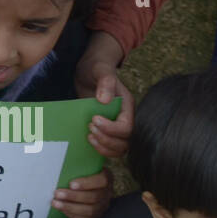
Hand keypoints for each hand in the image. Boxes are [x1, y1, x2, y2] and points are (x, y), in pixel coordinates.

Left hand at [51, 166, 110, 217]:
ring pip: (90, 210)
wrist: (87, 184)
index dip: (86, 184)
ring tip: (55, 203)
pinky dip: (73, 215)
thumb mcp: (84, 166)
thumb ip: (78, 165)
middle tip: (57, 194)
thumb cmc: (83, 172)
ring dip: (70, 207)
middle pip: (93, 197)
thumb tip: (60, 162)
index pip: (101, 181)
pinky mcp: (97, 215)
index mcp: (106, 177)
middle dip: (73, 196)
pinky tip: (62, 210)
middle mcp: (107, 193)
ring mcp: (103, 205)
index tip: (71, 184)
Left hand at [74, 33, 132, 158]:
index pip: (127, 127)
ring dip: (104, 147)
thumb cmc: (97, 69)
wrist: (90, 71)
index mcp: (128, 106)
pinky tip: (88, 138)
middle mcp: (125, 118)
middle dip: (107, 139)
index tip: (94, 119)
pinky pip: (110, 147)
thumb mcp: (101, 70)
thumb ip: (106, 82)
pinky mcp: (107, 130)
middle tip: (90, 128)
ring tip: (89, 136)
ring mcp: (117, 125)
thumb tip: (104, 100)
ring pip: (120, 148)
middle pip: (126, 142)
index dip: (111, 128)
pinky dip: (101, 148)